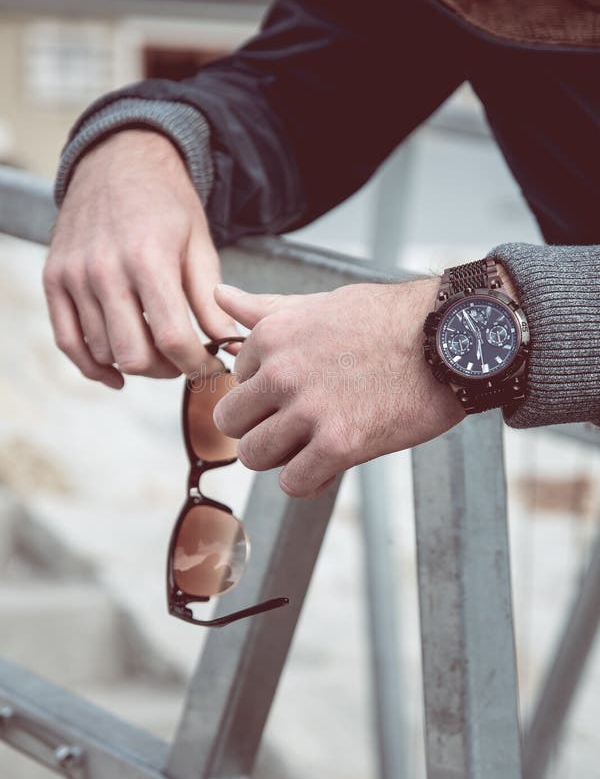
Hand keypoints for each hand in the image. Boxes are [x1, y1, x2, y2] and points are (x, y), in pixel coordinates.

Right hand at [43, 130, 238, 387]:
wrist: (118, 160)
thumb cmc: (166, 203)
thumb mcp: (199, 244)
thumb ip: (210, 299)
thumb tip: (229, 344)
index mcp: (148, 258)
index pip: (173, 338)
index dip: (198, 364)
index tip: (212, 366)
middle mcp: (105, 270)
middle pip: (135, 355)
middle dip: (168, 369)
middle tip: (185, 359)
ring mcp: (74, 276)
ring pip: (105, 352)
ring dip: (136, 364)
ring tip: (158, 349)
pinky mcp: (54, 280)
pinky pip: (68, 342)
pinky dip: (92, 367)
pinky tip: (117, 375)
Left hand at [212, 280, 465, 498]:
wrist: (450, 339)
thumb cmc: (389, 320)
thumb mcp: (320, 304)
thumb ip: (265, 308)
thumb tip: (220, 295)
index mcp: (272, 337)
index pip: (234, 382)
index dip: (263, 393)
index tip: (294, 393)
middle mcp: (281, 372)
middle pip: (231, 423)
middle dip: (258, 428)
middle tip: (293, 427)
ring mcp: (309, 410)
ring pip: (255, 456)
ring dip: (280, 457)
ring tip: (311, 446)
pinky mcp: (340, 444)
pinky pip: (294, 483)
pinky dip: (309, 481)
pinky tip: (330, 465)